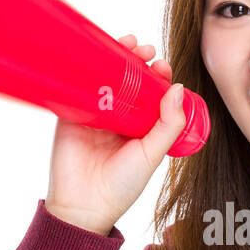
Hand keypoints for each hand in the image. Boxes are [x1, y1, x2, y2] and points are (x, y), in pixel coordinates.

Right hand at [44, 33, 185, 234]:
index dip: (158, 75)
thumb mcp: (152, 154)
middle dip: (138, 60)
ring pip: (105, 76)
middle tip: (145, 51)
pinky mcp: (72, 112)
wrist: (84, 204)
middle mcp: (119, 116)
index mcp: (141, 125)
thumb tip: (177, 89)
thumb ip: (168, 124)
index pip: (152, 92)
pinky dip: (85, 67)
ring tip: (128, 44)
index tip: (162, 66)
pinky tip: (95, 53)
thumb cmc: (122, 185)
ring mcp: (94, 112)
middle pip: (129, 78)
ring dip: (115, 56)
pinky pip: (78, 84)